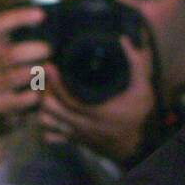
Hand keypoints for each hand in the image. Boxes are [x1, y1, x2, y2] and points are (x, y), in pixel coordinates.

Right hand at [0, 5, 51, 139]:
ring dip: (40, 73)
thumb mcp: (16, 58)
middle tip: (52, 51)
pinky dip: (39, 94)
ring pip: (18, 75)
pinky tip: (48, 91)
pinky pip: (24, 98)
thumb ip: (29, 43)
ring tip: (53, 71)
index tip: (41, 15)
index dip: (18, 17)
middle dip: (37, 50)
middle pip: (12, 53)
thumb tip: (62, 25)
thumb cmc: (15, 78)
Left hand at [35, 37, 155, 164]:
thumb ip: (136, 64)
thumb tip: (123, 39)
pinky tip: (50, 111)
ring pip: (46, 122)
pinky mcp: (73, 141)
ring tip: (45, 91)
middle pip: (49, 109)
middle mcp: (82, 125)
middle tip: (45, 76)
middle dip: (44, 91)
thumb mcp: (143, 88)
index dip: (54, 81)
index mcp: (97, 112)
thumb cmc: (138, 115)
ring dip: (42, 106)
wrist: (137, 146)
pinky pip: (49, 135)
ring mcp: (75, 135)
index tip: (49, 65)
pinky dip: (45, 124)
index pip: (67, 98)